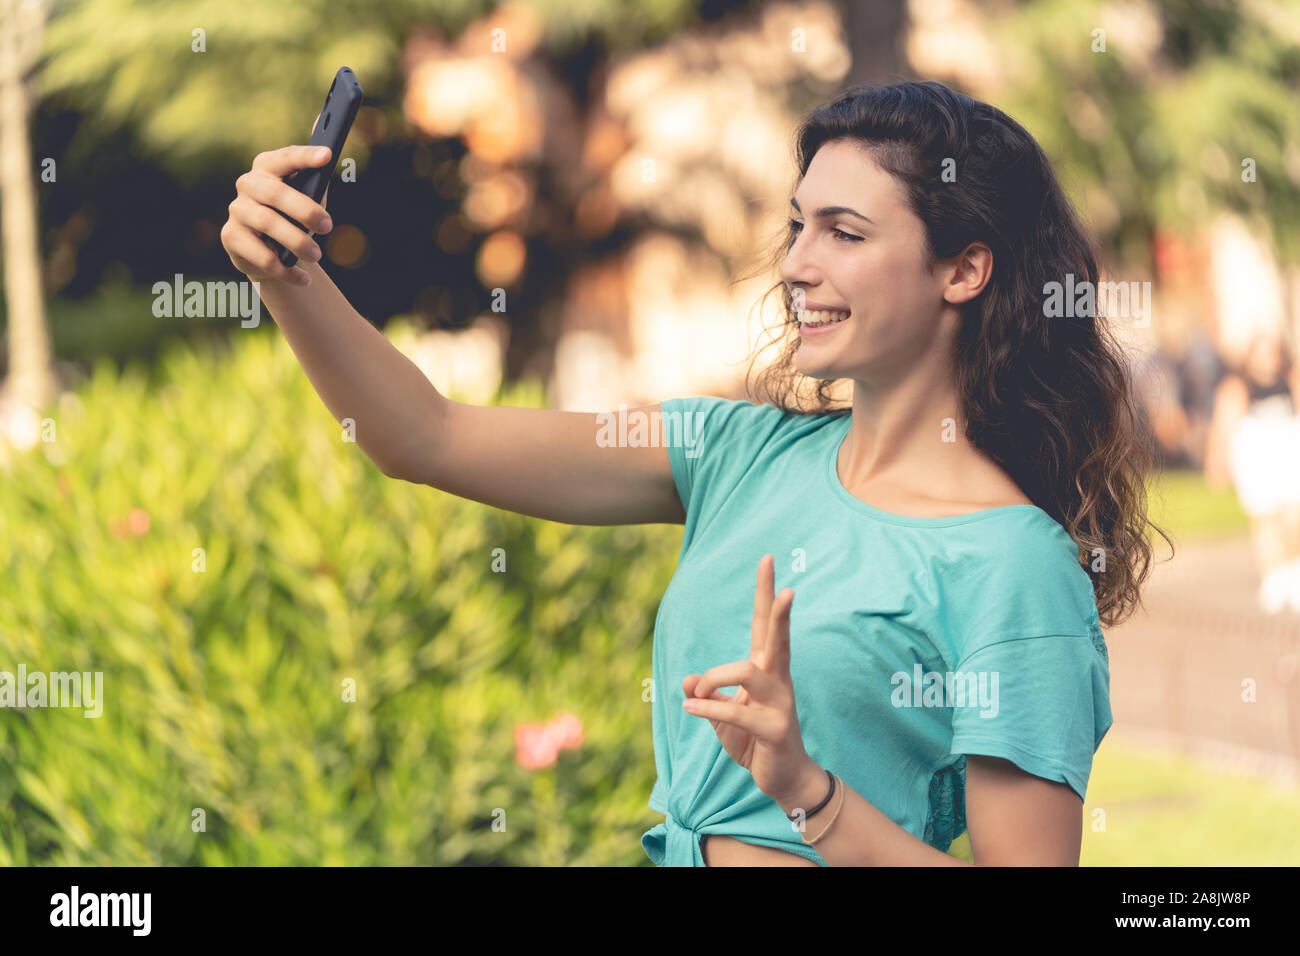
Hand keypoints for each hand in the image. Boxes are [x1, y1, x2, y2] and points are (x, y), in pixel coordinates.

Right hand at [220, 110, 333, 285]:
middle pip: (274, 193)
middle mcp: (248, 184)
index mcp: (267, 167)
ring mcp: (237, 210)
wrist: (273, 254)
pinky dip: (286, 269)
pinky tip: (304, 278)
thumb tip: (324, 121)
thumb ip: (318, 169)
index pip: (285, 157)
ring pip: (266, 223)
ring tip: (317, 256)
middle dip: (304, 209)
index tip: (328, 155)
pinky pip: (260, 255)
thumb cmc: (294, 217)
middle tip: (329, 226)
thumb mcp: (309, 194)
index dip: (305, 156)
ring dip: (296, 241)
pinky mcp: (231, 237)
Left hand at [681, 554, 818, 806]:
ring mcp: (780, 703)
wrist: (785, 780)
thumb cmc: (754, 741)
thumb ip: (706, 695)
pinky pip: (736, 710)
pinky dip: (709, 707)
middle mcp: (777, 679)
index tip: (768, 559)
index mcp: (766, 669)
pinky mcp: (775, 728)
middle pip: (776, 635)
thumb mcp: (722, 716)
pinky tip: (691, 709)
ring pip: (747, 670)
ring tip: (699, 695)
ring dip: (714, 679)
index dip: (765, 592)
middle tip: (786, 586)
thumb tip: (688, 681)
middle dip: (778, 609)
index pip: (764, 624)